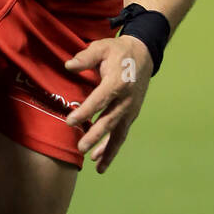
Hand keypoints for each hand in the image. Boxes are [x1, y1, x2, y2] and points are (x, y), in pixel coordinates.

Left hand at [64, 36, 152, 173]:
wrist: (144, 55)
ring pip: (119, 133)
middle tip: (81, 147)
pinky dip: (111, 148)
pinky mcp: (131, 115)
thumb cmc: (118, 52)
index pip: (100, 99)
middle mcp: (127, 99)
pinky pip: (121, 134)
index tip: (70, 122)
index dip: (85, 111)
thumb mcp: (102, 47)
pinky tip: (98, 160)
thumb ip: (86, 57)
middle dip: (96, 136)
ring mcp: (131, 109)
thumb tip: (69, 66)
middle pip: (110, 120)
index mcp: (118, 81)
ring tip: (96, 165)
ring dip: (107, 150)